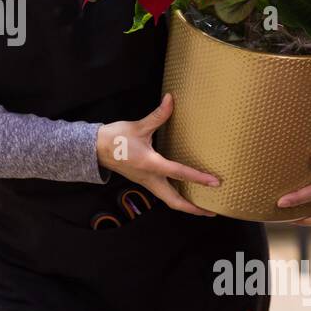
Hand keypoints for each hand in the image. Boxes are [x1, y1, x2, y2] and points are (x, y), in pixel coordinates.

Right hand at [97, 92, 219, 216]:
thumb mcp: (138, 126)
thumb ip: (158, 115)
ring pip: (168, 199)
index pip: (179, 173)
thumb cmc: (115, 139)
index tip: (215, 182)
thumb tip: (171, 99)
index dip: (198, 178)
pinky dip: (176, 196)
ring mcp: (146, 182)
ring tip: (203, 207)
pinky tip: (185, 193)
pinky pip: (163, 193)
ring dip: (186, 205)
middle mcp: (149, 178)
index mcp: (150, 165)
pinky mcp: (144, 180)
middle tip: (212, 211)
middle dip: (194, 208)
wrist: (95, 149)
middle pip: (174, 201)